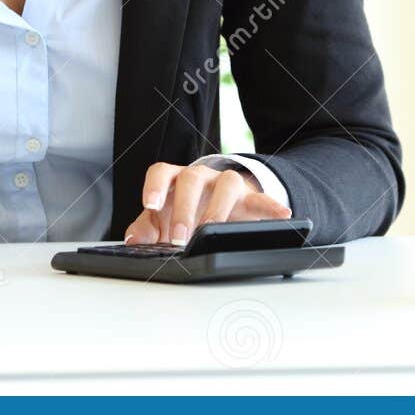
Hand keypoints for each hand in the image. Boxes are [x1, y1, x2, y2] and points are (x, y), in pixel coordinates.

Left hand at [123, 161, 292, 246]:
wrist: (217, 204)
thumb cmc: (184, 211)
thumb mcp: (162, 220)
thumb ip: (145, 229)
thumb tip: (133, 242)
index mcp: (174, 179)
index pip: (161, 172)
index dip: (155, 187)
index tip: (151, 205)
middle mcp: (200, 176)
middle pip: (192, 179)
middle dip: (185, 209)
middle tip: (180, 238)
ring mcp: (225, 184)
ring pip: (226, 183)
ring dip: (218, 209)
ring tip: (212, 231)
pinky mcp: (249, 197)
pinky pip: (262, 198)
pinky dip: (272, 206)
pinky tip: (282, 215)